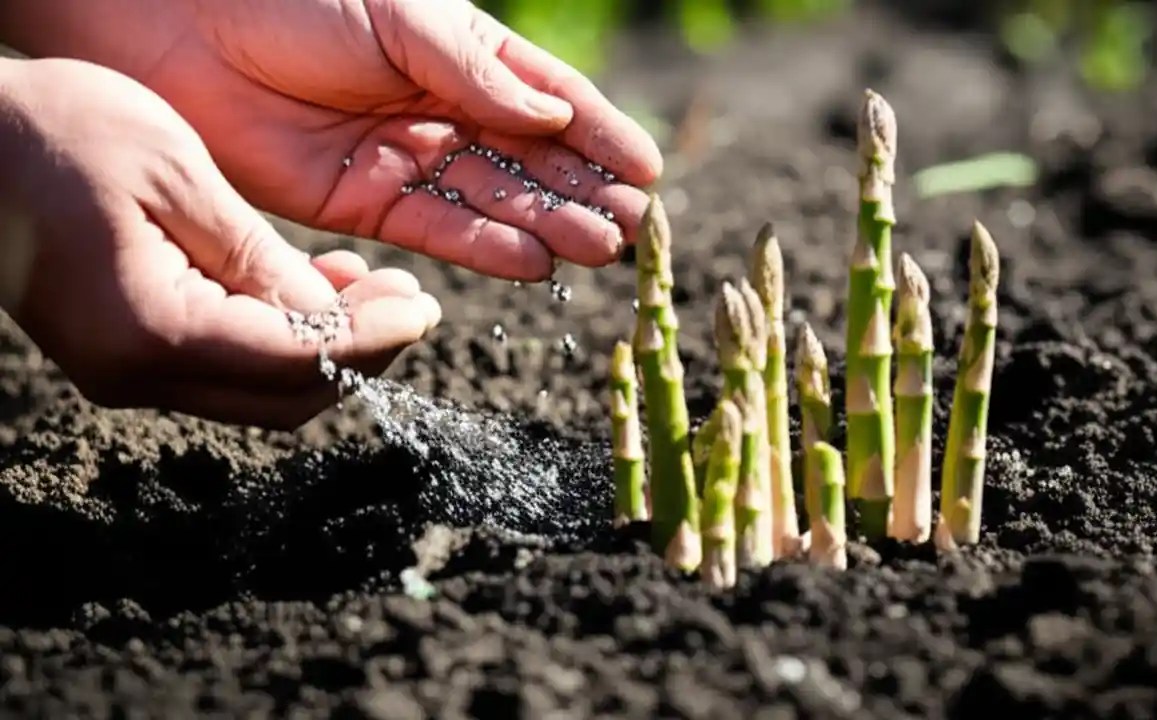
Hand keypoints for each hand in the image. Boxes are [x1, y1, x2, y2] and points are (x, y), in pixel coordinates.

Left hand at [0, 0, 663, 280]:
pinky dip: (486, 247)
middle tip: (632, 227)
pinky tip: (536, 262)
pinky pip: (436, 228)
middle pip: (528, 158)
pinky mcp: (359, 201)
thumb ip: (477, 73)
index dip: (601, 133)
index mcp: (460, 52)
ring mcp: (403, 156)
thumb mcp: (401, 18)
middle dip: (581, 190)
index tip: (649, 170)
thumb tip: (556, 116)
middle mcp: (440, 107)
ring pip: (491, 199)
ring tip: (599, 249)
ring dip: (546, 224)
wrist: (177, 22)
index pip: (548, 97)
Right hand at [0, 58, 439, 428]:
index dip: (372, 340)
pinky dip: (281, 336)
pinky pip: (226, 363)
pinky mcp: (128, 352)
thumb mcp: (175, 173)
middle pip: (284, 397)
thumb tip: (334, 321)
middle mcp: (138, 373)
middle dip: (360, 353)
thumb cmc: (53, 133)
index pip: (295, 363)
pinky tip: (316, 285)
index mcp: (152, 332)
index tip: (425, 309)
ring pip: (260, 388)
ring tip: (374, 283)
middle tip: (411, 299)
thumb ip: (260, 257)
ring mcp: (128, 370)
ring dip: (327, 346)